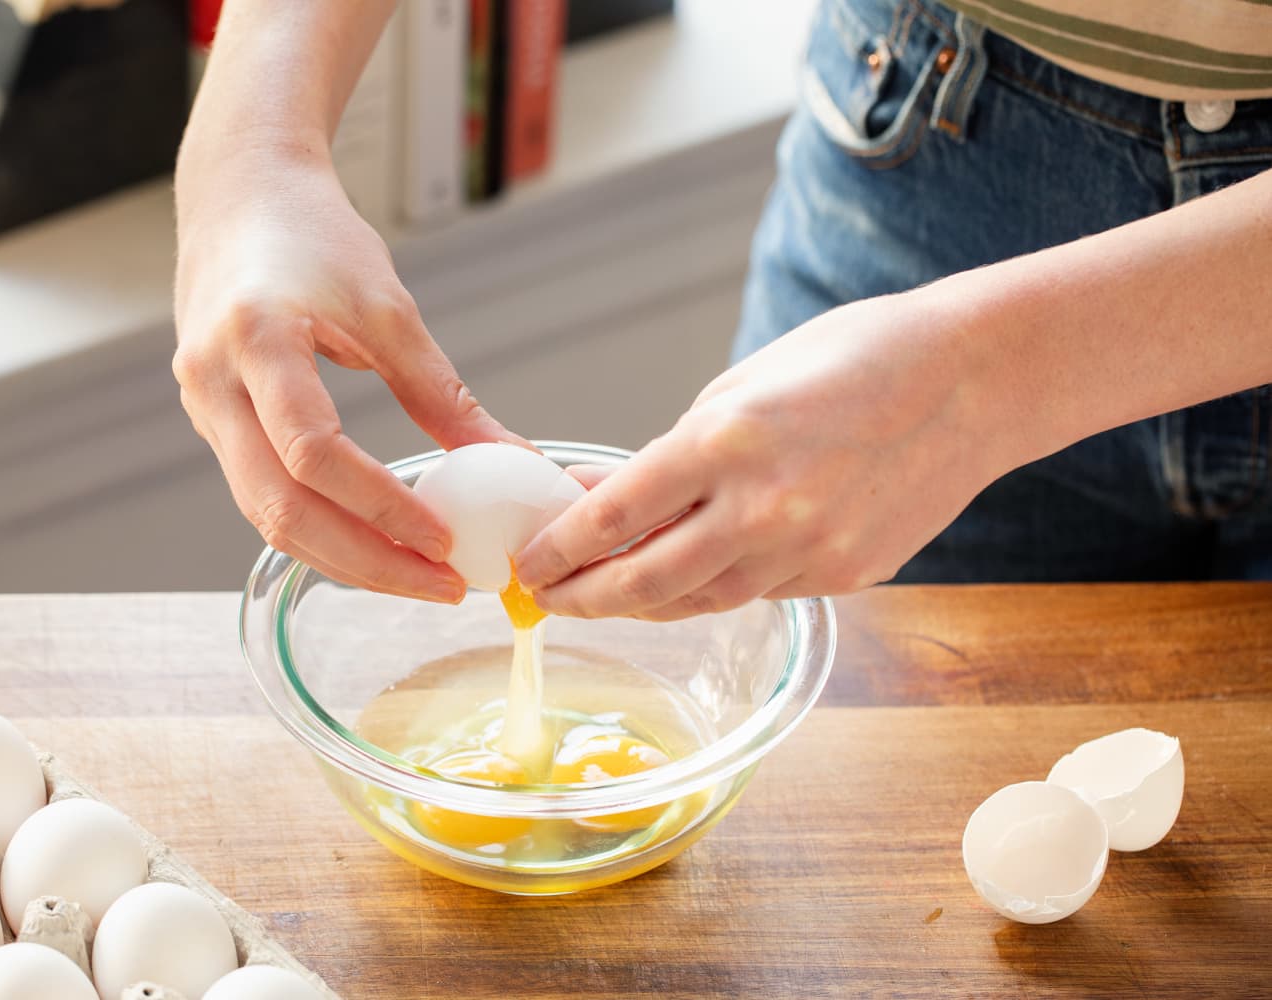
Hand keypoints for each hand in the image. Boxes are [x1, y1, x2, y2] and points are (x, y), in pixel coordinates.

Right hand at [173, 142, 524, 601]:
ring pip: (264, 518)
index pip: (314, 452)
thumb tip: (511, 461)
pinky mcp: (213, 422)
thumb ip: (441, 392)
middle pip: (279, 509)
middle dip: (365, 562)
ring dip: (343, 559)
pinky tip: (374, 544)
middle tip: (440, 585)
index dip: (381, 506)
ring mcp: (203, 408)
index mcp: (257, 339)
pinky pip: (261, 496)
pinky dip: (319, 530)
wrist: (241, 195)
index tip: (446, 540)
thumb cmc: (313, 235)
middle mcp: (214, 382)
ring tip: (417, 577)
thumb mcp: (387, 306)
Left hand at [514, 292, 1011, 618]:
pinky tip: (691, 574)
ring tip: (605, 594)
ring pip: (698, 603)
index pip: (611, 518)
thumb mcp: (740, 385)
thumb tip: (599, 495)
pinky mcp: (844, 578)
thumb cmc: (853, 360)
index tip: (526, 564)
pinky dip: (714, 588)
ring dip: (641, 604)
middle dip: (581, 598)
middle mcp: (762, 509)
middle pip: (642, 584)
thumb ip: (667, 452)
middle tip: (547, 598)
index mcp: (724, 441)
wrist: (973, 382)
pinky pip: (757, 594)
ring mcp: (808, 553)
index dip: (556, 550)